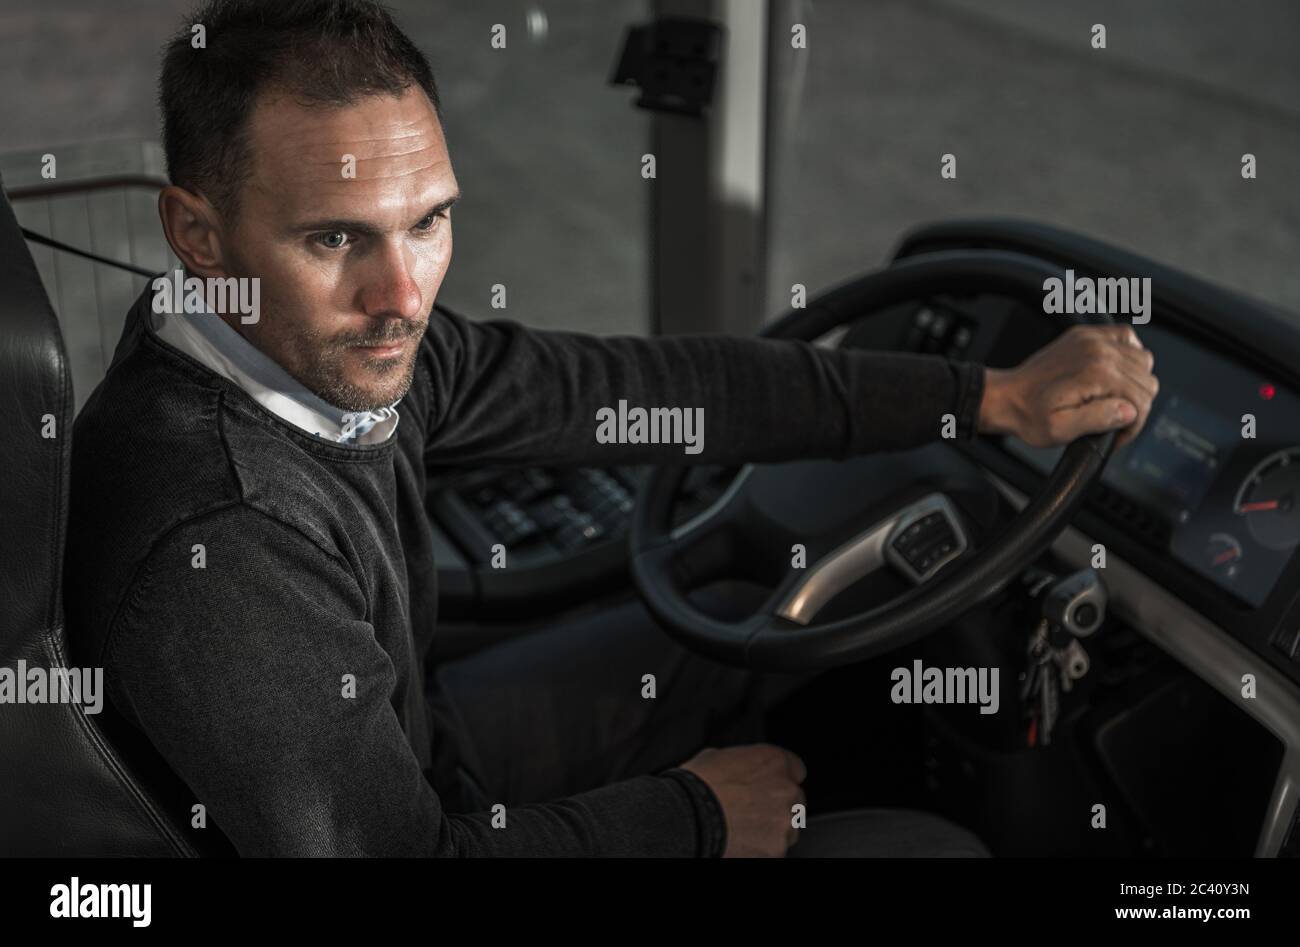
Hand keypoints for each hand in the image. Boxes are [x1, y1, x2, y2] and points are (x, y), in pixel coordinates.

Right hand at [679, 743, 806, 857]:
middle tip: (751, 810)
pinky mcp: (776, 848)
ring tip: (741, 828)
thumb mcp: (718, 757)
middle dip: (776, 806)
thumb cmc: (697, 785)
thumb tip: (736, 768)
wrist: (687, 817)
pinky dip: (760, 847)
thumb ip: (741, 762)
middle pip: (794, 801)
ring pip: (787, 828)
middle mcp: (786, 789)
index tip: (770, 785)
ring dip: (770, 829)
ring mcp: (784, 821)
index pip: (796, 769)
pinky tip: (739, 840)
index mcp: (774, 761)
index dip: (779, 778)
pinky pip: (773, 848)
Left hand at [978, 324, 1158, 448]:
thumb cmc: (1029, 415)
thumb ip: (1098, 420)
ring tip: (1113, 400)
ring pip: (1143, 360)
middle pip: (1146, 380)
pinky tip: (1115, 373)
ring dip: (1134, 382)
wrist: (1006, 397)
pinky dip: (1129, 354)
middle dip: (1135, 406)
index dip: (1134, 424)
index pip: (1141, 399)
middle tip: (1114, 420)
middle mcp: (1097, 351)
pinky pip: (1126, 336)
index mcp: (1095, 373)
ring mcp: (1092, 339)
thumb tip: (1129, 411)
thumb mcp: (1060, 429)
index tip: (1118, 434)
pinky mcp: (1086, 336)